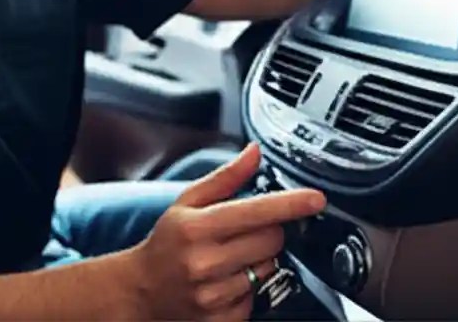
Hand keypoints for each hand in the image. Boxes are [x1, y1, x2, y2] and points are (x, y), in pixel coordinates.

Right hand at [127, 144, 325, 321]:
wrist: (141, 292)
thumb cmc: (167, 242)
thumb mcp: (187, 202)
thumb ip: (225, 177)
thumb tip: (255, 152)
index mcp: (197, 228)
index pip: (257, 212)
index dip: (291, 204)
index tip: (316, 199)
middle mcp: (205, 263)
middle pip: (272, 240)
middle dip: (270, 230)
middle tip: (248, 229)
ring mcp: (214, 295)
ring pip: (269, 268)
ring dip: (260, 259)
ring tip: (232, 257)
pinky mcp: (222, 319)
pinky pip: (258, 297)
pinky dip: (251, 286)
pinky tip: (228, 280)